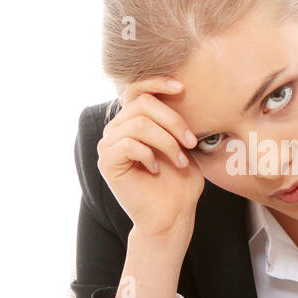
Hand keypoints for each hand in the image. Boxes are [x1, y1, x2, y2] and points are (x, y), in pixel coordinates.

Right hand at [96, 75, 204, 238]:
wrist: (172, 215)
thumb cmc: (180, 181)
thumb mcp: (183, 142)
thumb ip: (174, 119)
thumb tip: (180, 88)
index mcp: (133, 121)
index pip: (137, 89)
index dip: (157, 82)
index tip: (181, 87)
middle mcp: (117, 129)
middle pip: (142, 104)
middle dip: (173, 120)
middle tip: (191, 142)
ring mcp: (108, 145)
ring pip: (139, 124)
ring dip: (167, 142)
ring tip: (180, 161)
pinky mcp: (106, 162)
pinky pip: (128, 144)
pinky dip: (149, 155)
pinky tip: (156, 169)